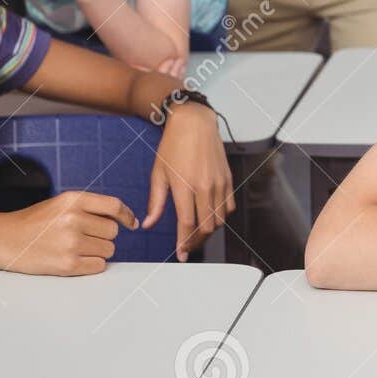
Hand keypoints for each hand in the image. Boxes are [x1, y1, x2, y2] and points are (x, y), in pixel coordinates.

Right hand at [0, 191, 138, 275]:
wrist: (4, 240)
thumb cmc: (35, 222)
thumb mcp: (61, 204)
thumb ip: (90, 207)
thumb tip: (126, 220)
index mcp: (72, 200)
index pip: (114, 206)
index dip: (126, 216)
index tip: (131, 224)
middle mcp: (73, 219)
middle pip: (112, 231)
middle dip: (102, 236)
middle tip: (82, 238)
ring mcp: (70, 243)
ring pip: (108, 249)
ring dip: (97, 251)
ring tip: (74, 248)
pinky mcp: (68, 264)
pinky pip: (99, 266)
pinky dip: (91, 265)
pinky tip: (74, 260)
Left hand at [146, 103, 234, 260]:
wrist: (194, 123)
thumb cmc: (173, 145)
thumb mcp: (158, 174)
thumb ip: (155, 202)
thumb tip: (148, 223)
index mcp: (185, 186)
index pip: (187, 224)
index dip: (184, 243)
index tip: (181, 254)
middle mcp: (205, 187)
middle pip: (206, 226)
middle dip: (196, 241)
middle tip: (187, 247)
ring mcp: (219, 183)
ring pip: (220, 219)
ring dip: (209, 231)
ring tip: (198, 234)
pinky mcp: (228, 179)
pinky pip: (228, 206)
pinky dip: (221, 217)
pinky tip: (211, 217)